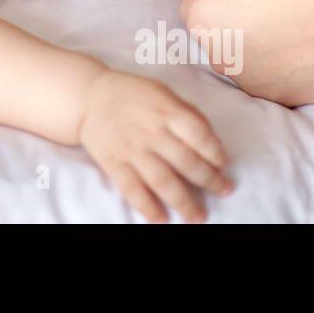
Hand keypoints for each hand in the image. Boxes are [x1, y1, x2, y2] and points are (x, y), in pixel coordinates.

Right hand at [78, 69, 231, 222]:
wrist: (89, 97)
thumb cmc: (133, 95)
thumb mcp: (163, 93)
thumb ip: (187, 114)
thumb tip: (211, 140)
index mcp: (166, 111)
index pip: (200, 135)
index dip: (216, 153)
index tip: (224, 164)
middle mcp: (151, 132)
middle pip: (186, 162)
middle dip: (210, 180)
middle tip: (223, 190)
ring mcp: (132, 150)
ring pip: (163, 181)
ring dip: (183, 202)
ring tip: (199, 216)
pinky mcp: (114, 164)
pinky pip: (132, 189)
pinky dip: (147, 207)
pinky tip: (161, 219)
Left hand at [179, 0, 313, 106]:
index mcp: (205, 19)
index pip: (195, 2)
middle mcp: (220, 57)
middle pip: (219, 32)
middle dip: (237, 14)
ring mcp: (254, 82)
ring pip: (246, 57)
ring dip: (259, 41)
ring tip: (293, 16)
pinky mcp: (288, 96)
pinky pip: (276, 77)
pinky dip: (286, 63)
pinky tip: (310, 41)